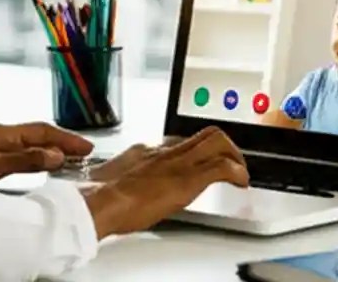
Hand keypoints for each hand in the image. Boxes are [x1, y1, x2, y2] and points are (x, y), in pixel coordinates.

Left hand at [0, 122, 93, 189]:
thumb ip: (24, 160)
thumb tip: (56, 155)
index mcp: (1, 132)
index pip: (42, 130)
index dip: (66, 138)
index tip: (87, 148)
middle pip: (36, 134)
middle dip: (61, 142)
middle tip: (84, 154)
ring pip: (26, 143)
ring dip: (48, 149)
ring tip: (66, 160)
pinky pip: (15, 151)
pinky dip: (32, 156)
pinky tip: (34, 166)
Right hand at [81, 127, 248, 238]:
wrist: (97, 202)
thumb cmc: (97, 199)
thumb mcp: (109, 183)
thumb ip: (122, 182)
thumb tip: (120, 190)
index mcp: (143, 152)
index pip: (175, 144)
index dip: (191, 153)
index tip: (195, 162)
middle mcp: (163, 151)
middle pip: (201, 135)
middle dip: (221, 146)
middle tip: (229, 161)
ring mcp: (177, 163)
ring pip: (216, 141)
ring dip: (233, 155)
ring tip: (239, 171)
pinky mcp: (188, 179)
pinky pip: (222, 167)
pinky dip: (236, 172)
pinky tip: (241, 181)